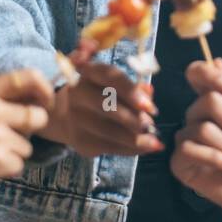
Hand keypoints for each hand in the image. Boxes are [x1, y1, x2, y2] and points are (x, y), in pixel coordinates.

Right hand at [0, 68, 53, 208]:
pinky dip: (8, 168)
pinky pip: (20, 164)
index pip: (28, 77)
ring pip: (28, 144)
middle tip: (7, 134)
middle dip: (30, 128)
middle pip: (36, 115)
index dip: (45, 88)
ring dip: (14, 151)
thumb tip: (41, 92)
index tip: (45, 101)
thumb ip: (0, 96)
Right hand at [44, 60, 161, 158]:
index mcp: (89, 72)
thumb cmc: (101, 95)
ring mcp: (75, 118)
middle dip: (133, 118)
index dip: (130, 91)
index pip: (109, 76)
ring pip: (109, 131)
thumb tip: (149, 92)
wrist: (67, 115)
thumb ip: (134, 87)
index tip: (149, 106)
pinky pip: (109, 147)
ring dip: (136, 139)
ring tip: (154, 142)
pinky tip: (145, 148)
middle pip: (107, 106)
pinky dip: (131, 149)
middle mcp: (78, 93)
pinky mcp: (79, 140)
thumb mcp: (116, 85)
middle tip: (151, 126)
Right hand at [170, 58, 221, 220]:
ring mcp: (186, 138)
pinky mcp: (180, 162)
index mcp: (214, 101)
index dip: (205, 72)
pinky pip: (192, 149)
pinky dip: (218, 158)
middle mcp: (197, 116)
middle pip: (208, 101)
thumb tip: (216, 60)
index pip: (197, 75)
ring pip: (203, 128)